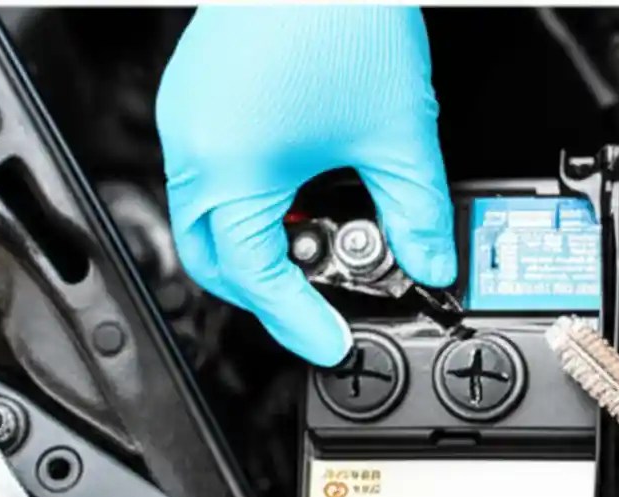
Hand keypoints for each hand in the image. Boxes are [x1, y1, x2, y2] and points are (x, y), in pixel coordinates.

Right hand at [155, 6, 456, 365]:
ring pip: (208, 219)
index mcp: (232, 170)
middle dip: (269, 294)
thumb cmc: (340, 14)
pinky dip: (250, 201)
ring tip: (324, 239)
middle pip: (217, 262)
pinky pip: (209, 174)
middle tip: (321, 303)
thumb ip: (419, 213)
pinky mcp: (195, 96)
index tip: (332, 342)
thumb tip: (431, 261)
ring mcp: (186, 120)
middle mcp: (193, 149)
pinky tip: (303, 187)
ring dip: (261, 244)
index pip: (259, 280)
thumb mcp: (397, 134)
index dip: (300, 322)